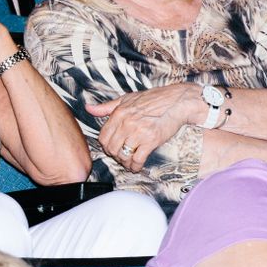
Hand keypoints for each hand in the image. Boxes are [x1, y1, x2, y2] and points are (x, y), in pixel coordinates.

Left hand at [85, 83, 204, 171]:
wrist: (177, 101)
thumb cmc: (153, 99)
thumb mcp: (126, 99)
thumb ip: (106, 107)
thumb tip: (88, 108)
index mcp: (118, 114)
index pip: (103, 137)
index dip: (106, 147)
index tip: (111, 149)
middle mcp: (126, 123)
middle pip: (112, 148)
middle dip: (114, 156)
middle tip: (120, 158)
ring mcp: (138, 133)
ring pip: (123, 155)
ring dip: (125, 162)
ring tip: (128, 163)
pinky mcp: (151, 140)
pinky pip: (138, 159)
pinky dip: (135, 166)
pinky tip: (137, 167)